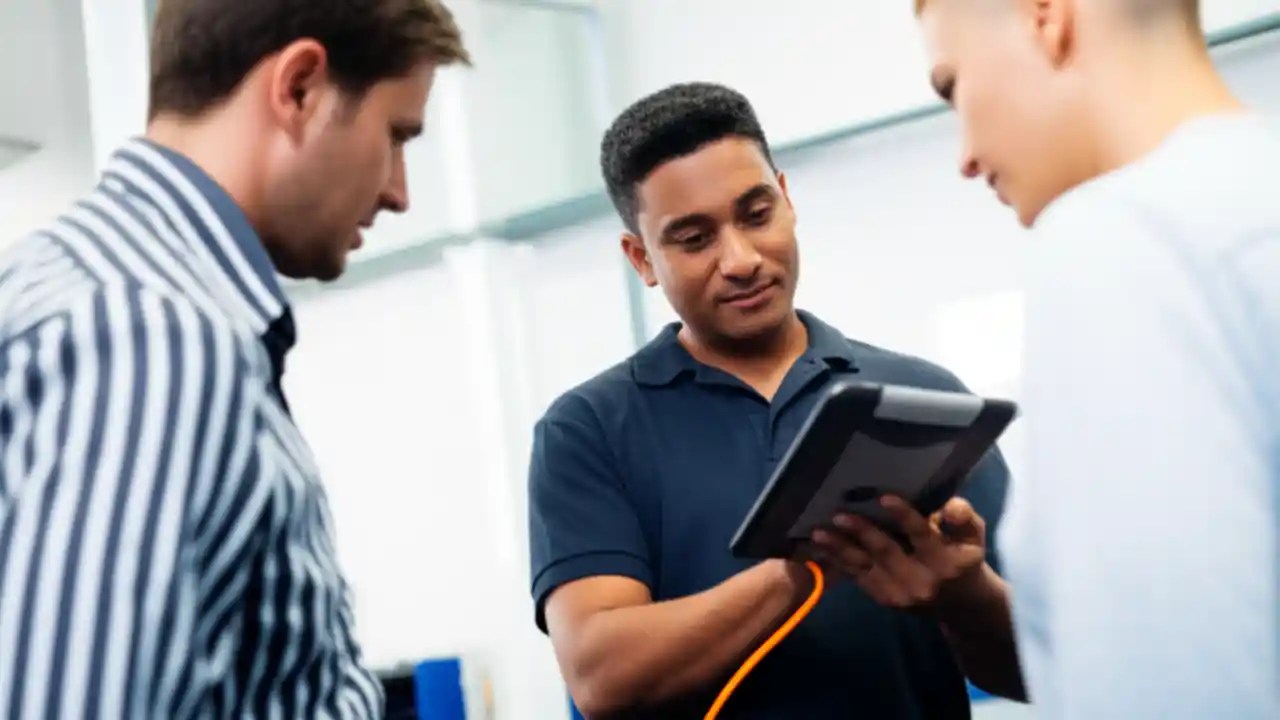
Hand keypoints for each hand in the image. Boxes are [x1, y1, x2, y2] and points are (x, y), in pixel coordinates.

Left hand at [808, 496, 988, 611]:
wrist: (961, 605)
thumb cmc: (964, 558)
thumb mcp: (973, 537)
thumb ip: (964, 518)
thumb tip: (951, 506)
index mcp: (946, 562)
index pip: (922, 535)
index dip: (903, 515)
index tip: (884, 496)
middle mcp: (920, 581)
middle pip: (886, 552)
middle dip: (861, 532)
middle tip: (839, 514)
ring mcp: (899, 593)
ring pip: (864, 566)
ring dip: (840, 548)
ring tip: (819, 531)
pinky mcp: (883, 599)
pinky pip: (857, 577)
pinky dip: (838, 560)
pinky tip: (821, 545)